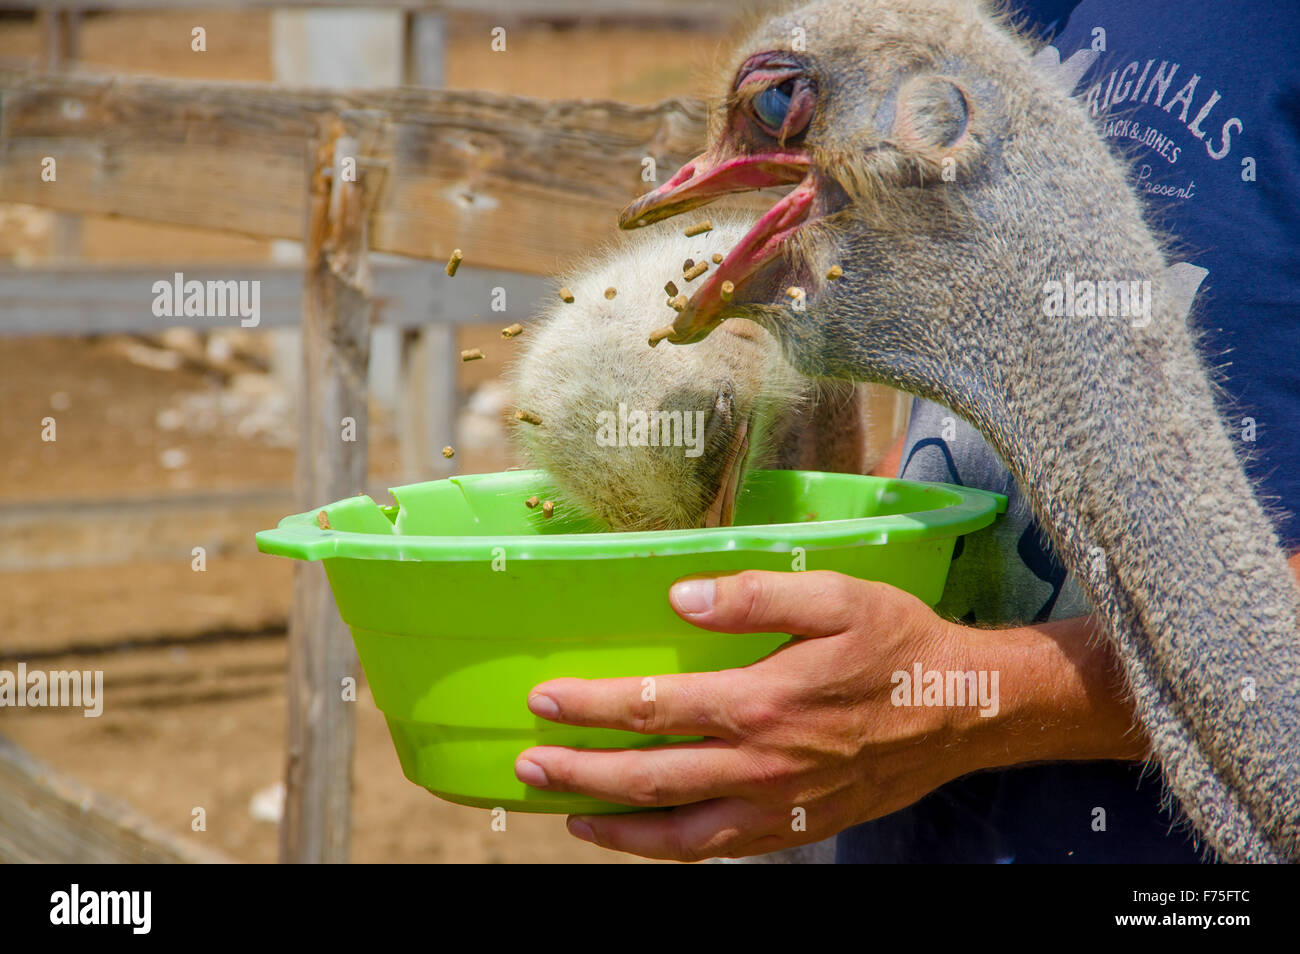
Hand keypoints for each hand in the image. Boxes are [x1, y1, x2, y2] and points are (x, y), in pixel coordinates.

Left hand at [514, 570, 982, 860]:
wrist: (966, 710)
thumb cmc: (899, 645)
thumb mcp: (835, 597)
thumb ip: (754, 594)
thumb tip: (678, 598)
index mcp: (762, 702)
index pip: (652, 709)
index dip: (591, 707)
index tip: (544, 701)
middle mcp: (761, 766)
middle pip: (649, 780)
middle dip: (580, 774)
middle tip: (530, 766)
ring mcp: (779, 808)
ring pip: (678, 834)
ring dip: (615, 829)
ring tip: (569, 818)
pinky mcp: (798, 829)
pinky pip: (720, 850)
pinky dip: (671, 849)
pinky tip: (647, 837)